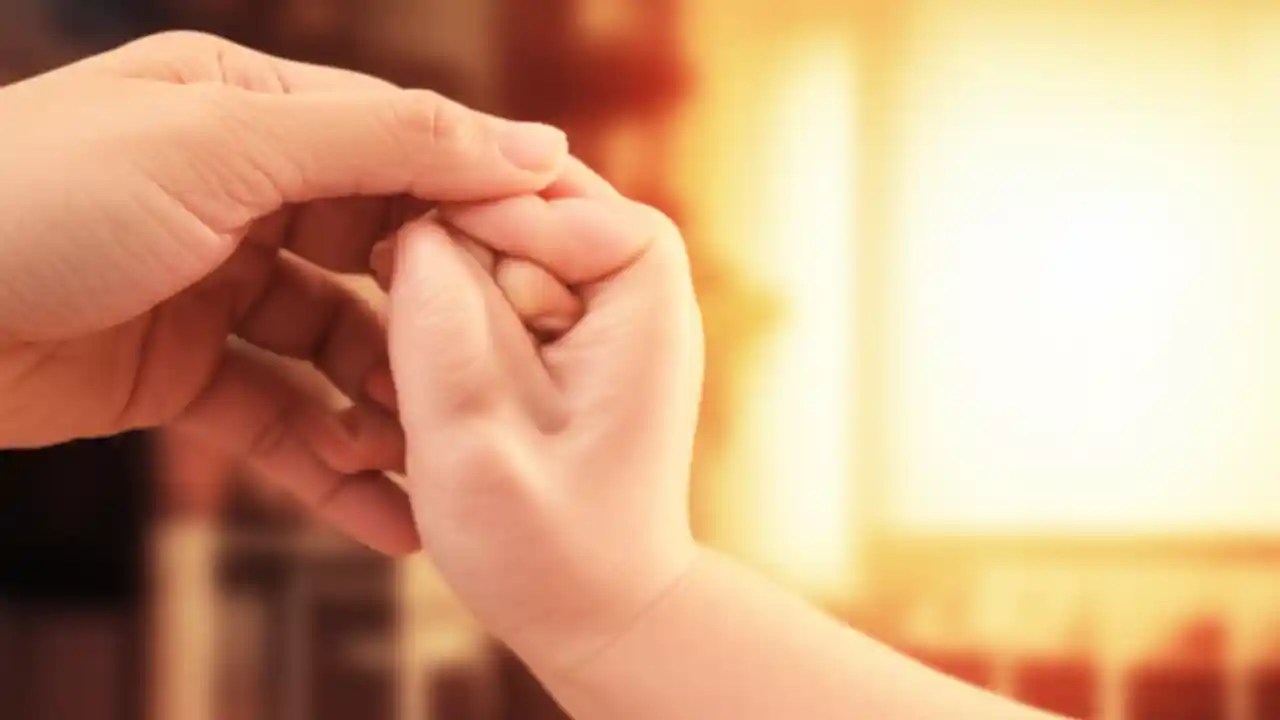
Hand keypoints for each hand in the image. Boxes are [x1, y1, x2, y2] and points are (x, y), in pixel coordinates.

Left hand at [0, 31, 568, 552]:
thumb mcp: (223, 143)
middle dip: (436, 324)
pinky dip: (328, 471)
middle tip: (489, 381)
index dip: (480, 203)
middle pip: (379, 255)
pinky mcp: (181, 372)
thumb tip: (533, 144)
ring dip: (384, 408)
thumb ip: (386, 141)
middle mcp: (239, 187)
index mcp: (249, 105)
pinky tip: (388, 519)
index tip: (559, 262)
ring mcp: (211, 283)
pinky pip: (278, 419)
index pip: (401, 147)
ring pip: (337, 349)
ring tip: (422, 462)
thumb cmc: (38, 199)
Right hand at [387, 178, 703, 671]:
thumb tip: (414, 228)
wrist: (596, 611)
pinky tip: (418, 411)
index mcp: (640, 284)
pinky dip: (435, 343)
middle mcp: (625, 277)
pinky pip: (471, 296)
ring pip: (476, 250)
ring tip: (407, 402)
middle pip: (503, 206)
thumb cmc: (551, 551)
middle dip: (441, 272)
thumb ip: (441, 328)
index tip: (396, 272)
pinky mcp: (552, 332)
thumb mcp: (478, 446)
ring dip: (428, 314)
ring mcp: (588, 302)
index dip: (463, 220)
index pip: (540, 186)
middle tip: (407, 362)